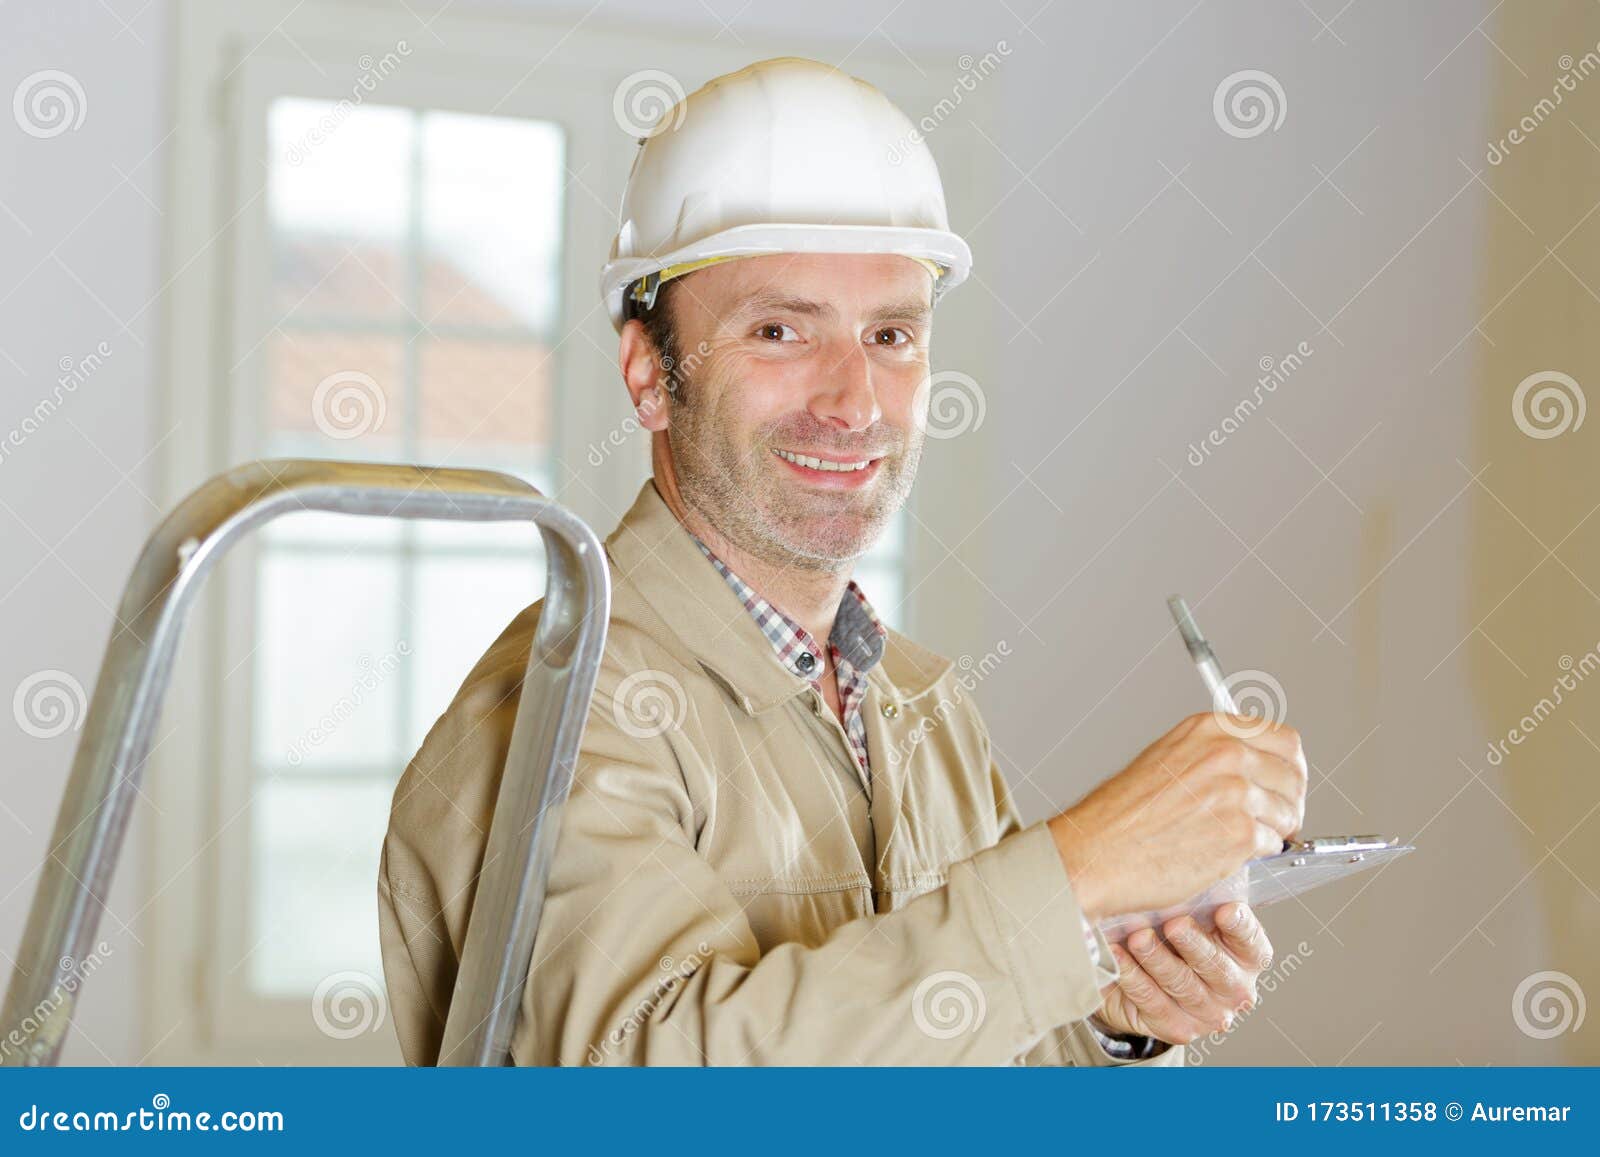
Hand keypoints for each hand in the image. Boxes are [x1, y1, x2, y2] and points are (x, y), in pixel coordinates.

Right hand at [1048, 712, 1306, 917]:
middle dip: (1289, 800)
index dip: (1290, 767)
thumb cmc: (1120, 815)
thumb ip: (1212, 755)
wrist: (1097, 852)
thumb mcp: (1166, 759)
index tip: (1284, 784)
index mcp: (1208, 729)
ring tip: (1241, 839)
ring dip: (1274, 830)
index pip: (1283, 740)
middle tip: (1277, 819)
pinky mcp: (1238, 834)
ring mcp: (1235, 794)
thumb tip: (1254, 768)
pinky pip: (1273, 844)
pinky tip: (1227, 853)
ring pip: (1287, 812)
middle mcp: (1225, 754)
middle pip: (1294, 775)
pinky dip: (1257, 854)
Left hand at [1094, 902, 1273, 1044]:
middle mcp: (1236, 989)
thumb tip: (1197, 855)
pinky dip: (1133, 976)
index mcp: (1249, 957)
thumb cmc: (1176, 938)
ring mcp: (1208, 1013)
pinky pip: (1152, 1001)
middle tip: (1173, 924)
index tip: (1225, 910)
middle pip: (1217, 967)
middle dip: (1193, 944)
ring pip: (1182, 984)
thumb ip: (1204, 894)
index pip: (1252, 942)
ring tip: (1137, 938)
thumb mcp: (1196, 914)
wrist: (1148, 982)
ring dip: (1157, 959)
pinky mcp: (1177, 1028)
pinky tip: (1119, 956)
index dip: (1240, 927)